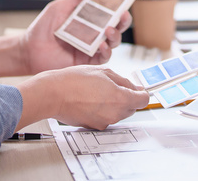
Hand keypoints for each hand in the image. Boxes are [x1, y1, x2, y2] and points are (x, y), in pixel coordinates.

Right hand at [17, 66, 148, 130]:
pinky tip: (90, 100)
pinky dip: (102, 110)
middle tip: (112, 85)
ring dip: (114, 103)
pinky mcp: (94, 126)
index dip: (141, 92)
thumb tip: (135, 87)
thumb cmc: (76, 80)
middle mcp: (115, 114)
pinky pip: (105, 117)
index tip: (137, 88)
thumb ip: (123, 81)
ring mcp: (104, 122)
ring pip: (118, 113)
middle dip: (127, 97)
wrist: (54, 94)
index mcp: (121, 98)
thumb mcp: (104, 71)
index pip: (143, 100)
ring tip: (98, 91)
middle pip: (131, 107)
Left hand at [21, 0, 130, 72]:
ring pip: (113, 43)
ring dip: (115, 36)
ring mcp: (91, 48)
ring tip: (109, 30)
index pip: (108, 12)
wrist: (29, 50)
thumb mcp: (59, 8)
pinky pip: (102, 58)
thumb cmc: (42, 28)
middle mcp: (93, 34)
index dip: (118, 6)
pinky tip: (101, 45)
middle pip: (116, 27)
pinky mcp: (87, 62)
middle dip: (123, 21)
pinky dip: (106, 51)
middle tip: (123, 14)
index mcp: (88, 20)